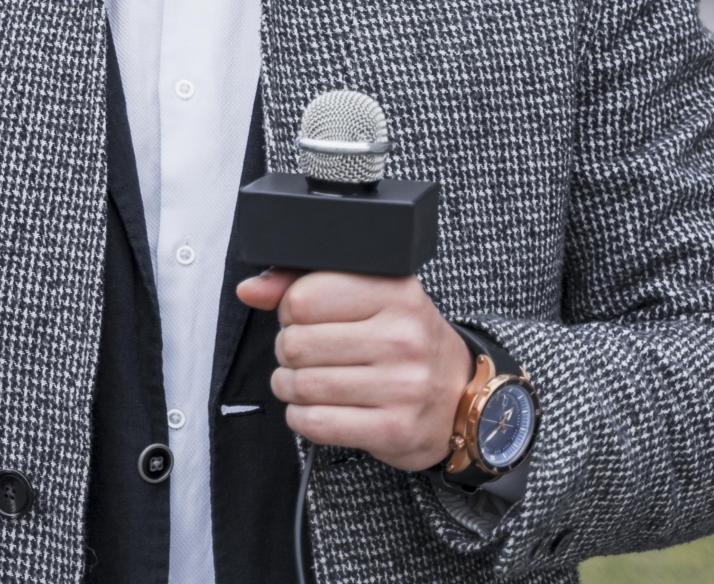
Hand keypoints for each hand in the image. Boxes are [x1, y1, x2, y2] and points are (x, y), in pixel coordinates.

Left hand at [236, 268, 472, 471]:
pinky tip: (316, 409)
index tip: (308, 319)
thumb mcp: (369, 297)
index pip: (302, 297)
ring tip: (307, 382)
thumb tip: (250, 289)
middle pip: (295, 343)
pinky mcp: (394, 429)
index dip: (292, 310)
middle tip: (307, 356)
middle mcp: (402, 338)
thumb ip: (304, 283)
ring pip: (301, 385)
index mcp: (395, 292)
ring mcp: (402, 386)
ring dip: (290, 386)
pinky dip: (301, 418)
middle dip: (288, 352)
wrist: (463, 398)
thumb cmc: (405, 342)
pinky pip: (315, 423)